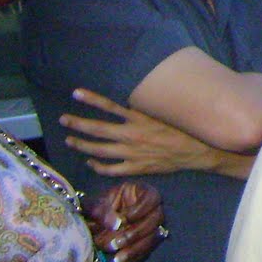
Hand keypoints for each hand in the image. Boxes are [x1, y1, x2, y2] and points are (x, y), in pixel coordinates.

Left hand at [62, 87, 224, 175]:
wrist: (198, 152)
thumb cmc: (184, 128)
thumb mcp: (165, 112)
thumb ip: (146, 108)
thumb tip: (129, 99)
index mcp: (139, 119)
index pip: (110, 106)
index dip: (91, 99)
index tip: (75, 93)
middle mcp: (132, 135)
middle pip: (97, 129)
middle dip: (78, 123)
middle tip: (64, 119)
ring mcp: (131, 153)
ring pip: (99, 150)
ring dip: (82, 144)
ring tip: (70, 140)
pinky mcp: (135, 167)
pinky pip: (110, 168)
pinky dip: (97, 166)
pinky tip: (90, 162)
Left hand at [83, 182, 164, 261]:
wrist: (93, 224)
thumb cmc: (96, 209)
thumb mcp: (94, 205)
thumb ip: (102, 211)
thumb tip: (117, 224)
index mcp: (142, 193)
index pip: (151, 198)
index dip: (139, 210)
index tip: (122, 221)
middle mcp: (153, 209)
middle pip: (156, 220)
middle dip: (135, 233)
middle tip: (116, 243)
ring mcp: (152, 227)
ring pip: (154, 238)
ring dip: (136, 249)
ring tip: (117, 259)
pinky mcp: (147, 243)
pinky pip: (147, 251)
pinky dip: (134, 258)